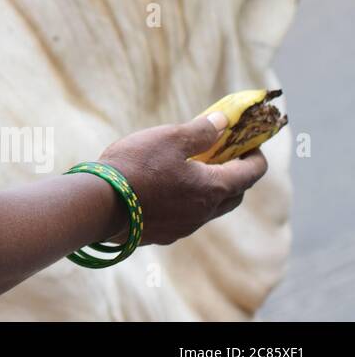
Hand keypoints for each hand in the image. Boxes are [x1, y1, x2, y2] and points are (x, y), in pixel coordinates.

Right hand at [94, 112, 268, 246]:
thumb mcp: (169, 137)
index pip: (251, 173)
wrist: (99, 205)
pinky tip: (166, 190)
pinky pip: (186, 217)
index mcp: (213, 187)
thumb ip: (201, 130)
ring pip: (209, 208)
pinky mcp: (164, 234)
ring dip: (210, 189)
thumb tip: (223, 122)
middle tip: (225, 157)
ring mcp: (184, 227)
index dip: (256, 156)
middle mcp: (205, 212)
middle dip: (237, 175)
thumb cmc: (136, 167)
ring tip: (192, 171)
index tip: (252, 144)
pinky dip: (187, 202)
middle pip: (235, 195)